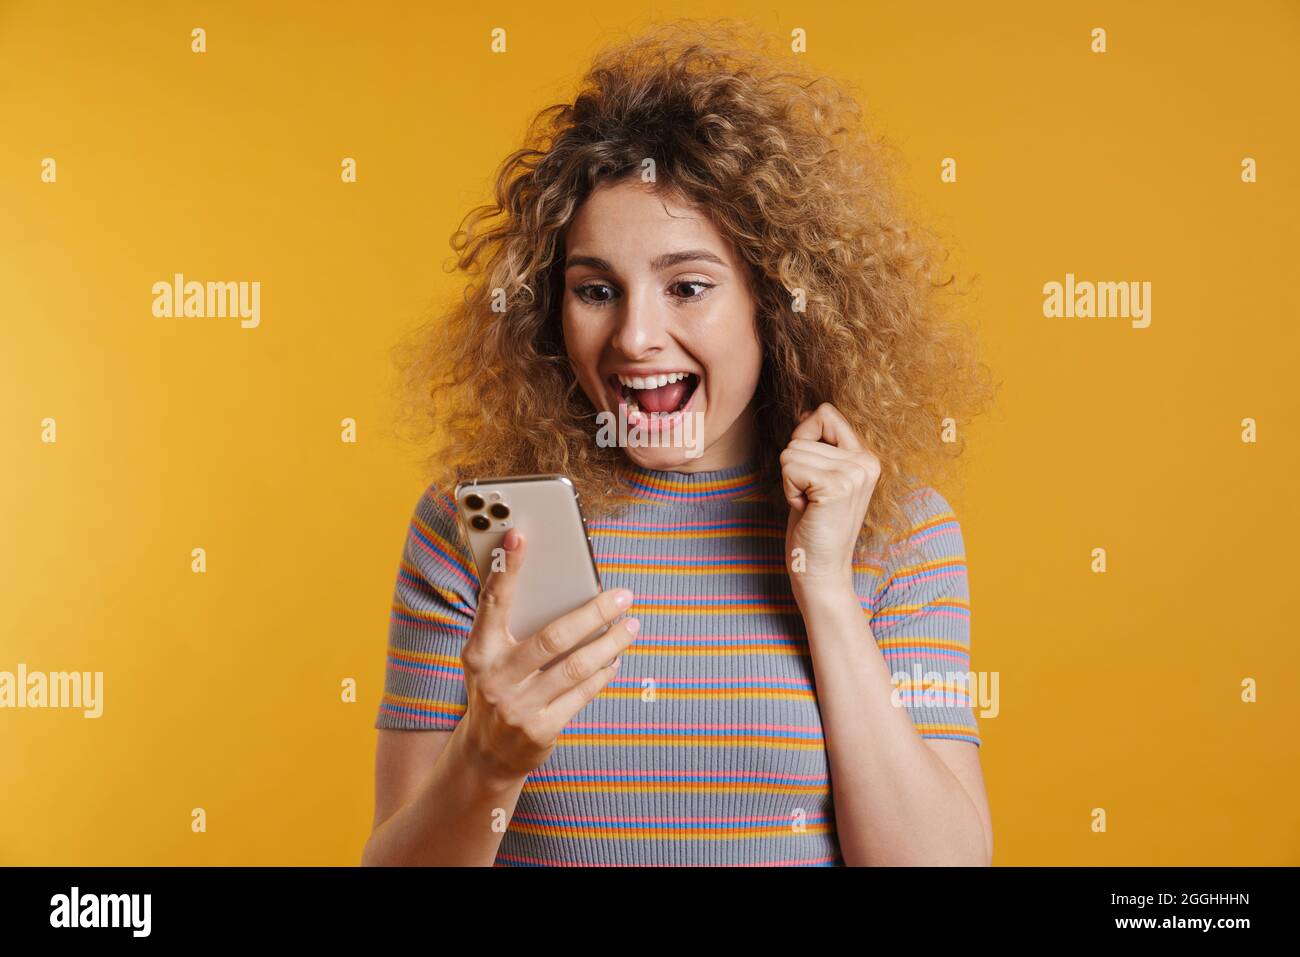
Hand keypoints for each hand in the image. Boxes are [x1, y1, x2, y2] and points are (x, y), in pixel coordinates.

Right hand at [457, 528, 639, 782]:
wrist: (486, 755)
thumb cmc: (497, 689)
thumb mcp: (490, 658)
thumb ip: (510, 626)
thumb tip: (557, 585)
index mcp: (478, 652)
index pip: (493, 603)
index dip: (507, 569)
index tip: (520, 535)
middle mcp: (495, 678)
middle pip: (553, 636)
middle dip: (594, 612)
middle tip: (623, 595)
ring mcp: (518, 707)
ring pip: (576, 666)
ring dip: (610, 643)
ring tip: (632, 625)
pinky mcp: (540, 730)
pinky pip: (582, 694)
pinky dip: (603, 674)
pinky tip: (615, 660)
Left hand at [780, 402, 881, 593]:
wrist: (820, 570)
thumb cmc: (814, 525)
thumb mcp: (819, 478)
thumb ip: (818, 445)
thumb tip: (806, 412)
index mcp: (866, 457)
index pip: (825, 413)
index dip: (804, 438)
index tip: (811, 475)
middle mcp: (866, 461)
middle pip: (803, 433)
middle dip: (794, 468)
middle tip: (812, 499)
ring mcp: (854, 473)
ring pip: (791, 451)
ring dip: (791, 481)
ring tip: (810, 506)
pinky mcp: (836, 486)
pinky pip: (789, 467)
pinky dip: (788, 490)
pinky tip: (806, 510)